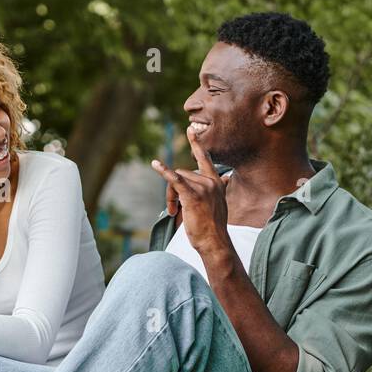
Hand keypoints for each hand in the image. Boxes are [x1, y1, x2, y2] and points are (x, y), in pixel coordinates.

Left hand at [151, 126, 230, 259]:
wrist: (215, 242)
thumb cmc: (212, 227)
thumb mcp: (215, 205)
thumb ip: (212, 192)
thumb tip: (214, 183)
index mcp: (216, 182)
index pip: (205, 159)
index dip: (196, 144)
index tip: (190, 129)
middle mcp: (211, 181)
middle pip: (182, 174)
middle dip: (173, 191)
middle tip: (173, 210)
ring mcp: (203, 187)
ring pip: (176, 181)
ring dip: (170, 197)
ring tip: (174, 212)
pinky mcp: (193, 195)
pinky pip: (175, 180)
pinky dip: (164, 171)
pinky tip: (155, 164)